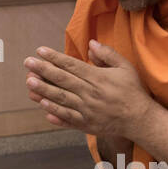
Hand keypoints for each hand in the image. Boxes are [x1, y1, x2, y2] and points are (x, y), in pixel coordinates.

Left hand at [24, 41, 153, 138]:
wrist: (140, 119)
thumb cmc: (133, 91)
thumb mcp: (125, 68)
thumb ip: (108, 55)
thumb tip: (91, 44)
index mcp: (98, 78)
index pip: (72, 66)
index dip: (55, 58)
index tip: (40, 51)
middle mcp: (90, 94)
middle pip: (63, 81)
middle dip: (43, 70)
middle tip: (28, 63)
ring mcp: (87, 111)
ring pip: (61, 99)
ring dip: (44, 91)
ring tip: (29, 83)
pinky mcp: (87, 124)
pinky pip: (67, 118)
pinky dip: (55, 112)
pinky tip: (43, 105)